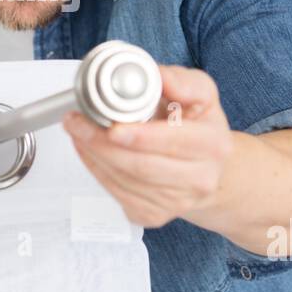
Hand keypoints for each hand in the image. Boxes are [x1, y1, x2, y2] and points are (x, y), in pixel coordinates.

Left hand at [62, 64, 236, 228]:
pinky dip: (96, 170)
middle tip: (78, 121)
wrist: (209, 169)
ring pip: (124, 182)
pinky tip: (88, 150)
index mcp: (213, 145)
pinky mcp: (153, 215)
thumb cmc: (199, 127)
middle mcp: (200, 179)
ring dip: (93, 155)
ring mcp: (177, 202)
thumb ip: (182, 81)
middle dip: (102, 143)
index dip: (140, 137)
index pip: (173, 143)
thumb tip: (157, 76)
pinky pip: (117, 194)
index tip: (112, 127)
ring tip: (78, 130)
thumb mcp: (202, 94)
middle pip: (141, 167)